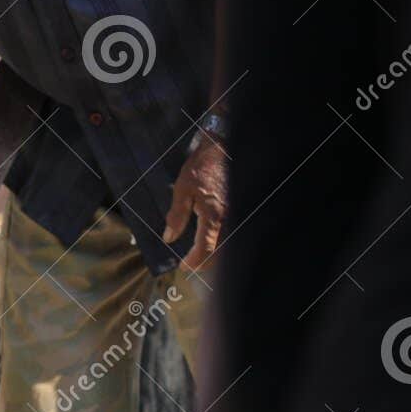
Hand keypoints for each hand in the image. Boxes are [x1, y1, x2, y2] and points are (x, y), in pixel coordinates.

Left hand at [163, 135, 227, 269]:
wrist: (225, 145)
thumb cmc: (203, 165)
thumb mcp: (182, 188)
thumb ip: (177, 215)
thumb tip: (169, 237)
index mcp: (214, 215)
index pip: (205, 249)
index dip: (194, 262)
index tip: (183, 266)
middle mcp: (230, 218)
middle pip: (220, 252)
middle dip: (205, 262)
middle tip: (191, 264)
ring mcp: (238, 213)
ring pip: (229, 244)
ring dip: (215, 254)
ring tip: (200, 255)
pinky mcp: (241, 208)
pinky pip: (234, 231)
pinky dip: (223, 241)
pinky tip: (214, 240)